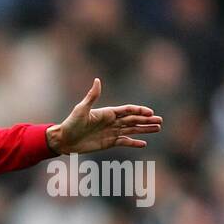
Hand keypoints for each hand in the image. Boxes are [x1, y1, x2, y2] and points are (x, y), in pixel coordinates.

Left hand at [48, 79, 162, 153]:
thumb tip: (97, 80)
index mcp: (108, 112)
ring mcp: (111, 132)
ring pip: (132, 130)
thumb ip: (92, 96)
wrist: (64, 140)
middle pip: (133, 119)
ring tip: (158, 128)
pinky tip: (144, 143)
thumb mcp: (81, 109)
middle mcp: (112, 121)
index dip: (139, 110)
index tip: (150, 112)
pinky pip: (124, 142)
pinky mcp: (108, 142)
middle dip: (146, 120)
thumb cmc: (71, 123)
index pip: (128, 110)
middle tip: (160, 121)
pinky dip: (134, 142)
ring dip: (144, 129)